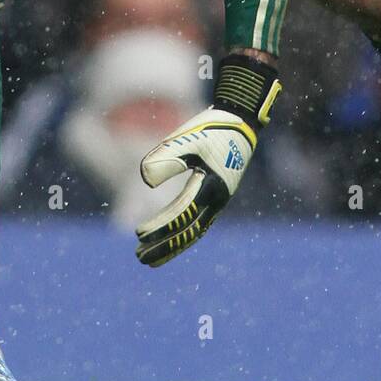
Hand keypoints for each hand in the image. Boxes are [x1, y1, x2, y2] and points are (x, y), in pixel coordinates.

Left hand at [135, 107, 256, 265]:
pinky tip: (171, 240)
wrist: (242, 121)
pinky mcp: (218, 196)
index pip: (181, 215)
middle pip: (188, 232)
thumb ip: (167, 157)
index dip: (160, 227)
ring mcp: (219, 200)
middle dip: (164, 246)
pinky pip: (199, 223)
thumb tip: (146, 182)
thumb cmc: (212, 128)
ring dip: (173, 246)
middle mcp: (217, 199)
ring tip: (151, 259)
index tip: (139, 234)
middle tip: (140, 258)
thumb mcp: (189, 137)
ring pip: (194, 231)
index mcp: (210, 187)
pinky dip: (184, 235)